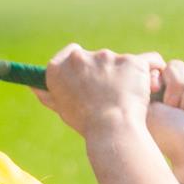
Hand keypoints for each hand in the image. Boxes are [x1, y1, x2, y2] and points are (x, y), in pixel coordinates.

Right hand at [31, 43, 163, 136]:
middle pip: (98, 59)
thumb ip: (49, 94)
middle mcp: (81, 58)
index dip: (83, 65)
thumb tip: (34, 86)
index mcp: (59, 67)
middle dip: (107, 74)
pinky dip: (150, 73)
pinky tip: (150, 87)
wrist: (112, 130)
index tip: (89, 77)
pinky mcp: (132, 60)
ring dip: (127, 77)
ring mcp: (108, 57)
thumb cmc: (87, 124)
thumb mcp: (63, 109)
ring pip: (122, 63)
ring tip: (129, 101)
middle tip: (112, 97)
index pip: (71, 53)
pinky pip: (148, 62)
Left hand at [144, 56, 183, 183]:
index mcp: (161, 93)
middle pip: (178, 66)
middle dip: (177, 86)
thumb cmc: (170, 138)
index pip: (162, 68)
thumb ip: (145, 88)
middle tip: (175, 108)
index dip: (163, 77)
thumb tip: (151, 71)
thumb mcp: (149, 112)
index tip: (159, 93)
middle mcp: (180, 92)